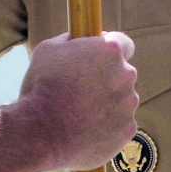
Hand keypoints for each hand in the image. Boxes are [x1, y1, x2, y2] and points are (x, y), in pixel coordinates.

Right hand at [15, 31, 139, 171]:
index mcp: (110, 50)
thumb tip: (80, 39)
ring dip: (107, 103)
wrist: (41, 132)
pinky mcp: (128, 129)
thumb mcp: (49, 50)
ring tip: (80, 113)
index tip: (101, 60)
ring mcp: (129, 104)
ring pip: (122, 100)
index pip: (124, 44)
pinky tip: (86, 129)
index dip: (111, 52)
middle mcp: (126, 74)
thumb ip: (71, 40)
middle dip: (107, 79)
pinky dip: (107, 126)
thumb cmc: (41, 87)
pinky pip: (120, 124)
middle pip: (122, 74)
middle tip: (83, 90)